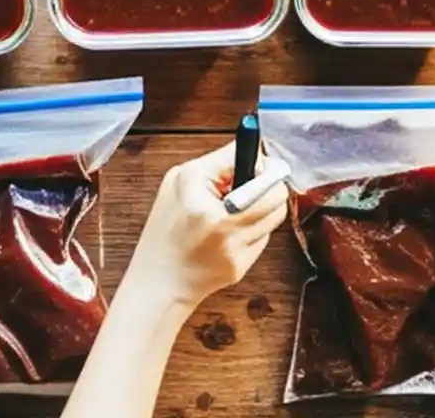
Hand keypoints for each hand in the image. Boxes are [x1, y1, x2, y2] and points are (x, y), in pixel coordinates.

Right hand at [125, 141, 289, 308]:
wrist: (159, 281)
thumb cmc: (165, 230)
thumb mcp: (177, 183)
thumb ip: (216, 165)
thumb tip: (253, 153)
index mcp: (198, 196)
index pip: (249, 166)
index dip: (260, 163)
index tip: (257, 164)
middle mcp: (220, 224)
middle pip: (275, 194)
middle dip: (269, 185)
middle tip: (253, 185)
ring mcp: (233, 249)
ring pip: (274, 215)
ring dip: (263, 208)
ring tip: (236, 211)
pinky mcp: (241, 267)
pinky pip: (262, 238)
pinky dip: (252, 231)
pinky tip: (229, 235)